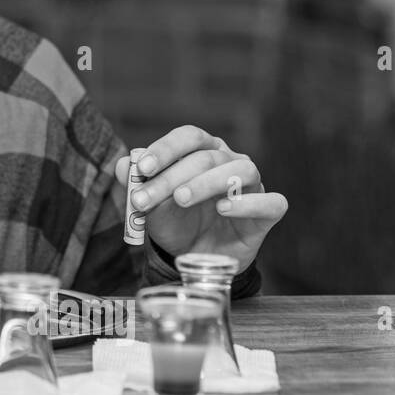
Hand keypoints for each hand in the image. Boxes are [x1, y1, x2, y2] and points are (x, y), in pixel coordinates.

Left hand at [115, 125, 288, 271]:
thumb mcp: (150, 205)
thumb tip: (123, 165)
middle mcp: (231, 161)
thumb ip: (136, 184)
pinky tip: (223, 209)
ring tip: (180, 199)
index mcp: (203, 150)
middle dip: (171, 177)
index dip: (165, 149)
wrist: (196, 257)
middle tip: (145, 199)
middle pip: (205, 157)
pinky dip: (248, 203)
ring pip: (241, 171)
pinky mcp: (268, 212)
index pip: (188, 137)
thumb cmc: (176, 222)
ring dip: (206, 183)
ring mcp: (252, 185)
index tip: (142, 169)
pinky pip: (271, 202)